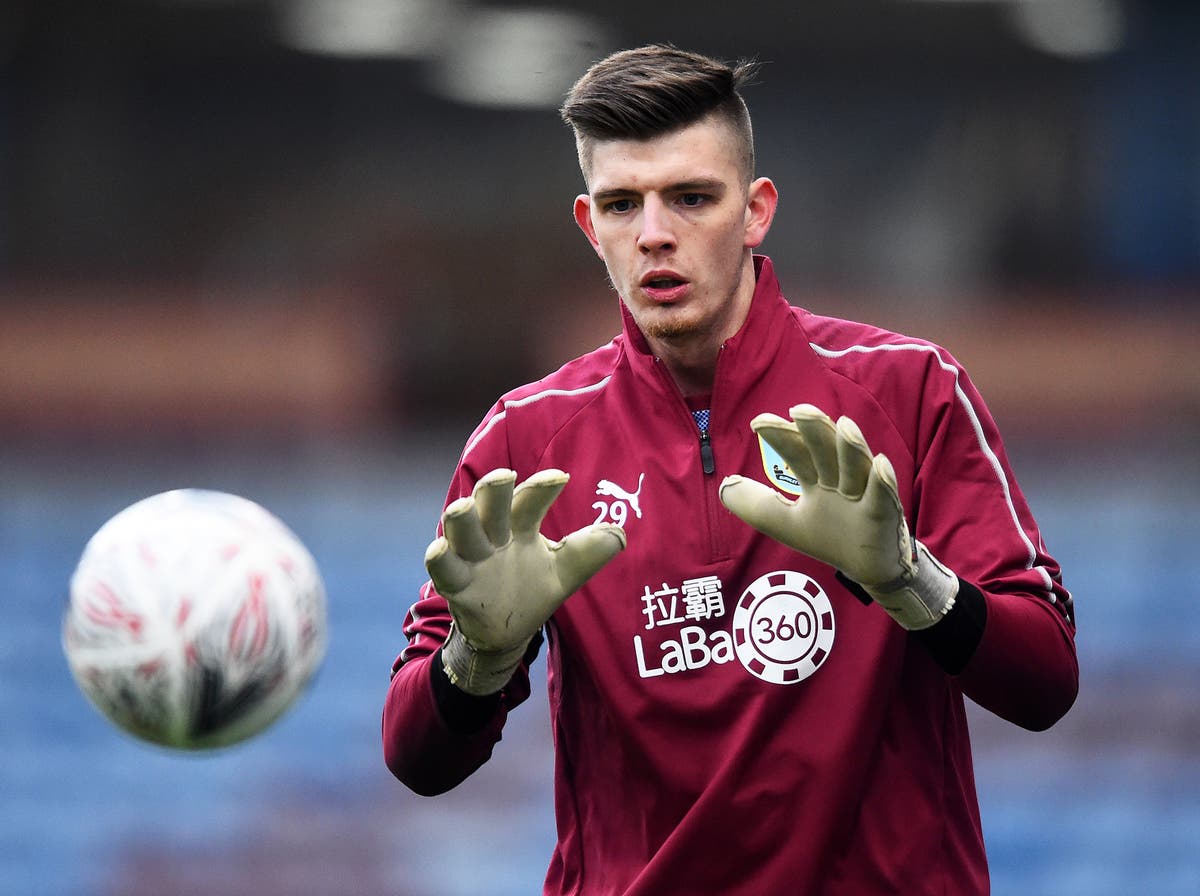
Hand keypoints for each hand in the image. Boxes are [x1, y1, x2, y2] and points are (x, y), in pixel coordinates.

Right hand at [425, 468, 625, 692]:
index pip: (529, 501)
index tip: (562, 477)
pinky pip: (442, 568)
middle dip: (495, 489)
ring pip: (461, 530)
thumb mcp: (565, 572)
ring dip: (461, 518)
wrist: (505, 632)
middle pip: (490, 505)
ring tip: (464, 507)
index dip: (541, 488)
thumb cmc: (531, 588)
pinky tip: (439, 550)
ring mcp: (471, 558)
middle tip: (504, 476)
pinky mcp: (455, 584)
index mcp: (519, 527)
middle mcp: (493, 536)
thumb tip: (620, 534)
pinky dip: (439, 558)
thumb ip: (589, 552)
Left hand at [719, 404, 955, 629]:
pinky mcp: (883, 514)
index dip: (781, 437)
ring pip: (856, 466)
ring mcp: (863, 494)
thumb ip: (756, 505)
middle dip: (814, 431)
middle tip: (798, 410)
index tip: (758, 422)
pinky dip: (882, 480)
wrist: (867, 568)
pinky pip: (883, 495)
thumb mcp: (785, 523)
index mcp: (816, 478)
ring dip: (851, 447)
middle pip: (826, 452)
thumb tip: (724, 486)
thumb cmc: (828, 538)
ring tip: (843, 425)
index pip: (797, 452)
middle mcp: (839, 480)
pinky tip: (879, 463)